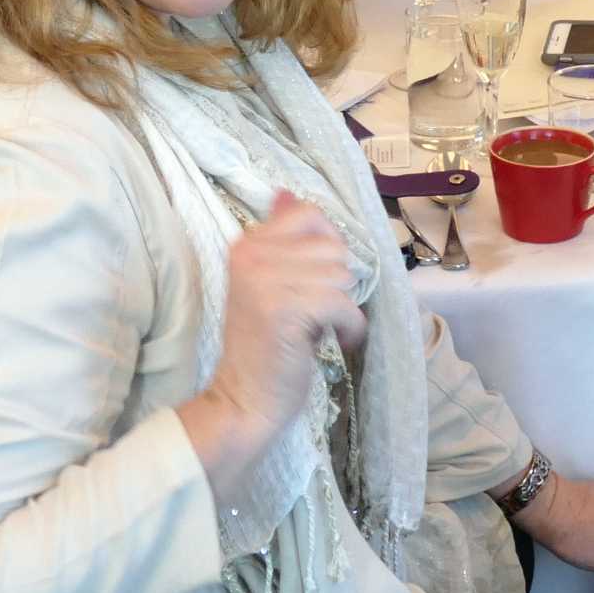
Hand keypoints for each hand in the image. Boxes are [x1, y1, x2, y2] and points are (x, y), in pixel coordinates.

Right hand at [201, 192, 366, 446]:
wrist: (243, 399)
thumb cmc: (262, 344)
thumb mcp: (267, 282)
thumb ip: (281, 238)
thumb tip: (287, 193)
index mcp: (246, 244)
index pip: (308, 215)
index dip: (327, 246)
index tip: (318, 277)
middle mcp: (252, 255)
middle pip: (332, 247)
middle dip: (336, 282)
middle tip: (317, 310)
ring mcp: (265, 281)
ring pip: (341, 276)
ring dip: (342, 307)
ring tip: (322, 327)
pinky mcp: (284, 310)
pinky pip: (343, 304)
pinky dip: (350, 327)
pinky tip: (337, 341)